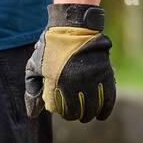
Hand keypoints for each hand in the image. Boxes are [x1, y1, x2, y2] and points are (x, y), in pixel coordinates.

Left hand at [25, 4, 115, 121]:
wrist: (73, 27)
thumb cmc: (51, 47)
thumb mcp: (35, 66)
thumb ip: (33, 90)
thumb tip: (33, 114)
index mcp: (58, 81)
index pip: (63, 109)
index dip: (63, 113)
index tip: (62, 110)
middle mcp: (77, 81)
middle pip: (79, 111)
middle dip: (76, 116)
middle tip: (75, 114)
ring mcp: (93, 78)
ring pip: (94, 107)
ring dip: (90, 114)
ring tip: (86, 115)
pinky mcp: (106, 74)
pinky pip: (109, 98)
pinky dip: (105, 110)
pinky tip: (101, 115)